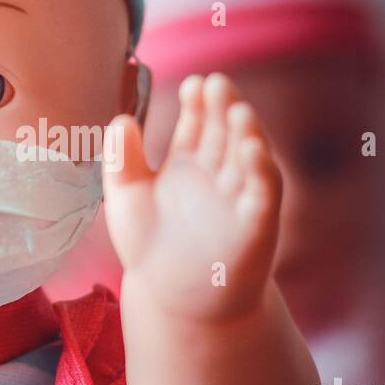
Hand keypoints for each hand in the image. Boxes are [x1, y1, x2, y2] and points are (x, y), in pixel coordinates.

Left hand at [104, 73, 282, 320]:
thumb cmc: (150, 248)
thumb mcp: (126, 199)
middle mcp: (217, 173)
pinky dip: (262, 170)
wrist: (172, 301)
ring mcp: (239, 195)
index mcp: (187, 162)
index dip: (197, 103)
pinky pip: (264, 191)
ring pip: (248, 155)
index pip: (198, 123)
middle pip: (225, 131)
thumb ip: (121, 160)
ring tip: (237, 109)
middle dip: (223, 107)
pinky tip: (253, 149)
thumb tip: (122, 119)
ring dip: (247, 132)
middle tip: (216, 83)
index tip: (193, 84)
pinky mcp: (257, 222)